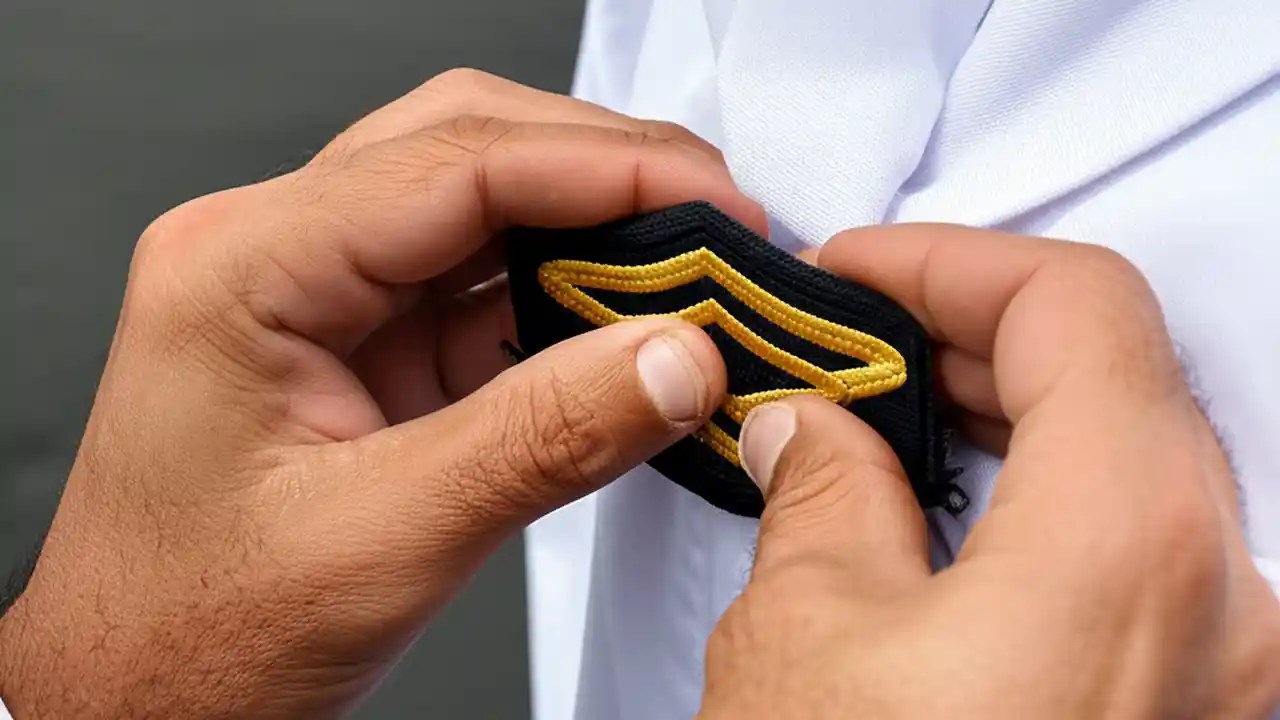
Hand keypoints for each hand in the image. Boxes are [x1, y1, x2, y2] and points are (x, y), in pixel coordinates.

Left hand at [0, 70, 763, 717]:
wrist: (134, 698)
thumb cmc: (195, 635)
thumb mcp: (381, 544)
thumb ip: (540, 442)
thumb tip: (678, 361)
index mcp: (245, 270)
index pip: (455, 164)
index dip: (609, 169)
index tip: (718, 208)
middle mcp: (275, 254)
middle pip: (470, 150)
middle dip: (609, 174)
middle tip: (719, 226)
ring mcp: (318, 294)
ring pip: (484, 209)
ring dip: (596, 232)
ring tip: (692, 275)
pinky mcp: (361, 343)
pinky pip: (482, 286)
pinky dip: (568, 296)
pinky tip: (630, 326)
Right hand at [701, 226, 1279, 718]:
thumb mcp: (804, 635)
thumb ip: (820, 493)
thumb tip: (812, 432)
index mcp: (1129, 546)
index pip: (1076, 305)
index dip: (947, 262)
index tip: (854, 274)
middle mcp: (1217, 607)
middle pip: (1118, 377)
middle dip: (967, 336)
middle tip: (851, 341)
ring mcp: (1218, 669)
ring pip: (1138, 466)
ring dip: (1008, 417)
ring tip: (885, 421)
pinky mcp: (1187, 714)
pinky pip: (1144, 556)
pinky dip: (1048, 500)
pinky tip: (950, 514)